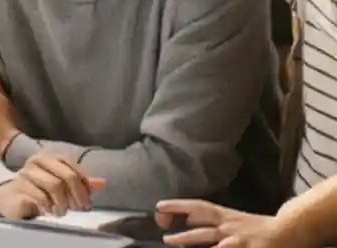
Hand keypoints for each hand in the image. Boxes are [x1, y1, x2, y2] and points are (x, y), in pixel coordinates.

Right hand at [0, 154, 105, 219]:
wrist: (12, 198)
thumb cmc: (40, 190)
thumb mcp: (62, 186)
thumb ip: (81, 183)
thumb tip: (102, 183)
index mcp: (50, 157)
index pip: (72, 167)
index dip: (83, 185)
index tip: (87, 201)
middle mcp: (37, 161)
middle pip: (66, 176)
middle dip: (77, 195)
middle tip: (80, 208)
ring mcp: (27, 173)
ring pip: (54, 185)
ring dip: (62, 202)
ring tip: (63, 211)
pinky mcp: (20, 186)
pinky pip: (40, 196)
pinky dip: (49, 206)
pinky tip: (49, 211)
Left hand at [156, 200, 298, 247]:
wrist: (290, 228)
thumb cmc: (259, 226)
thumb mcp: (232, 220)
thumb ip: (212, 222)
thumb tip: (188, 220)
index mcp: (225, 216)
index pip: (198, 208)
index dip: (178, 206)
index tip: (159, 206)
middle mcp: (230, 227)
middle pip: (203, 230)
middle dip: (183, 235)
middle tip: (166, 238)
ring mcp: (240, 241)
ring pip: (216, 244)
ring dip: (197, 243)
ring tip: (179, 244)